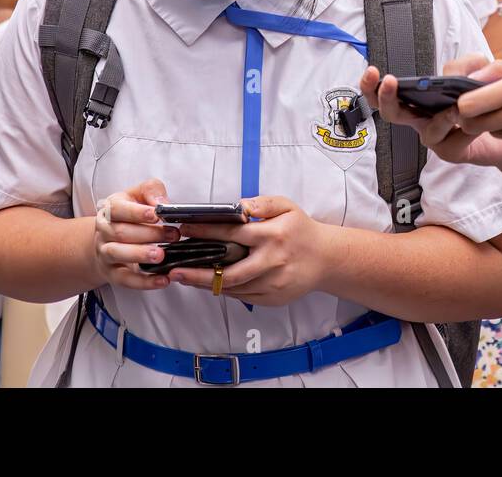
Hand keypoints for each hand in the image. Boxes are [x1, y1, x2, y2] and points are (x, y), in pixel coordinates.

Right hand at [92, 178, 182, 290]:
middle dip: (149, 234)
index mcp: (111, 209)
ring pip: (118, 253)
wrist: (107, 240)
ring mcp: (105, 253)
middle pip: (121, 232)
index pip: (119, 209)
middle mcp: (104, 231)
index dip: (137, 212)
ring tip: (161, 255)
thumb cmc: (129, 215)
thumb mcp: (139, 195)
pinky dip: (144, 282)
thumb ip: (151, 191)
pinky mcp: (112, 273)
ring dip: (140, 255)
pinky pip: (126, 279)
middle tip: (172, 234)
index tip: (156, 214)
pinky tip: (162, 280)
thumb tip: (161, 202)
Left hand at [173, 195, 332, 306]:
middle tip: (175, 270)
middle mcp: (271, 261)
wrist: (327, 258)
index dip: (206, 231)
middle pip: (228, 271)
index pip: (232, 233)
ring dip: (206, 283)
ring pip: (233, 288)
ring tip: (185, 277)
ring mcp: (272, 283)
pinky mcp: (272, 298)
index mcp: (273, 235)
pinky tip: (209, 283)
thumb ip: (262, 204)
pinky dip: (224, 290)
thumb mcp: (287, 207)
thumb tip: (237, 206)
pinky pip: (242, 297)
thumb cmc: (302, 230)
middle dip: (197, 272)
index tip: (184, 230)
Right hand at [358, 54, 501, 168]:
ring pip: (428, 130)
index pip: (385, 93)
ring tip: (456, 107)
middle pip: (392, 114)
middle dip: (384, 98)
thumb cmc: (484, 98)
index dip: (372, 86)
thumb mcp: (477, 71)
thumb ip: (464, 64)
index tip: (372, 72)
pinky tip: (475, 121)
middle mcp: (419, 120)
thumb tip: (449, 76)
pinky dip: (465, 128)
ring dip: (442, 117)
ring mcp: (433, 138)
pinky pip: (454, 140)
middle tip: (388, 81)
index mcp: (416, 100)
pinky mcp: (450, 152)